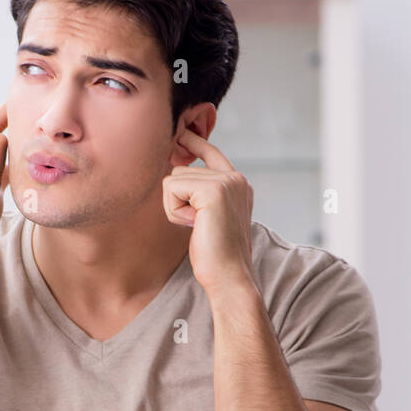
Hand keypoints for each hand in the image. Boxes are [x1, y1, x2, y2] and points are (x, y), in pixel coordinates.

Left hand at [162, 128, 254, 296]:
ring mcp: (227, 182)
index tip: (181, 134)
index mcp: (239, 184)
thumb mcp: (209, 217)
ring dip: (176, 206)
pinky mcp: (213, 190)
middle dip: (178, 200)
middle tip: (197, 225)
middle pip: (182, 169)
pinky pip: (172, 187)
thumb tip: (176, 173)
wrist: (229, 276)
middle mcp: (236, 178)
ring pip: (175, 178)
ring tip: (197, 226)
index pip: (212, 153)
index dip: (194, 142)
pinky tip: (193, 225)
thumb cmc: (216, 255)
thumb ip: (202, 195)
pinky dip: (174, 210)